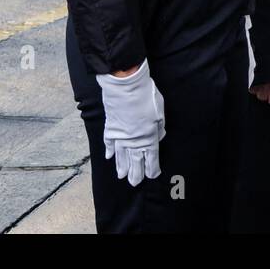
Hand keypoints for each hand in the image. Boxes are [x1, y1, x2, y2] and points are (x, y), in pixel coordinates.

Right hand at [95, 61, 164, 185]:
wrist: (125, 86)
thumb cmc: (146, 96)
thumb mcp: (160, 111)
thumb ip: (159, 127)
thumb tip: (158, 137)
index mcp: (149, 137)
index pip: (151, 158)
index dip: (152, 168)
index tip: (152, 174)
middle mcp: (134, 140)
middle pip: (135, 161)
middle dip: (136, 173)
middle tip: (134, 183)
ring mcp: (120, 135)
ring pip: (121, 156)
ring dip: (122, 167)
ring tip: (122, 176)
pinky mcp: (110, 127)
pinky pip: (109, 143)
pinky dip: (109, 150)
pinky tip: (109, 158)